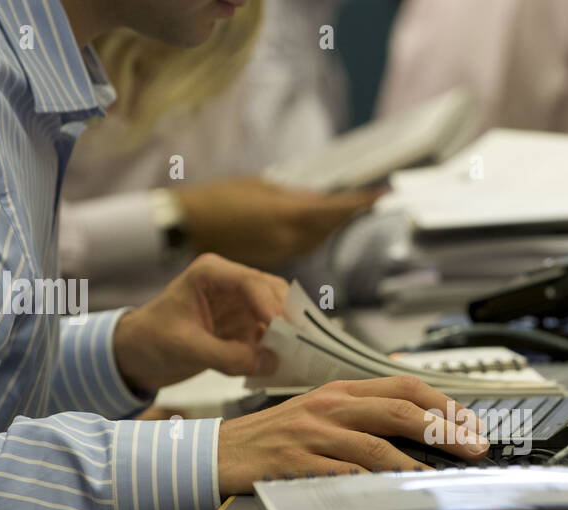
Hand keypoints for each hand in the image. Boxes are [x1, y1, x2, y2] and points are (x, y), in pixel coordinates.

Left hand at [113, 253, 287, 392]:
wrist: (135, 355)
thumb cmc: (151, 340)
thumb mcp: (186, 348)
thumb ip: (227, 357)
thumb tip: (271, 363)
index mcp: (210, 273)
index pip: (250, 282)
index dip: (271, 305)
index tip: (285, 331)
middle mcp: (230, 283)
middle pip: (272, 292)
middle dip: (287, 317)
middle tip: (302, 345)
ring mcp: (239, 304)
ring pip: (277, 312)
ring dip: (288, 333)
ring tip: (299, 356)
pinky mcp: (243, 325)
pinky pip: (271, 333)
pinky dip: (280, 346)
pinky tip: (286, 363)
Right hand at [175, 178, 384, 269]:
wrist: (186, 236)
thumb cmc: (219, 200)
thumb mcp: (260, 187)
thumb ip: (294, 196)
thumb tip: (321, 201)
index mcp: (286, 216)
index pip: (334, 209)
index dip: (360, 202)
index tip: (382, 193)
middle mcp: (287, 239)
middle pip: (329, 228)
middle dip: (347, 214)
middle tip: (368, 199)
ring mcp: (280, 254)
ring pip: (317, 241)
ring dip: (331, 228)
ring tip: (345, 210)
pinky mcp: (272, 263)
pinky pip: (301, 250)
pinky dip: (312, 238)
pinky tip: (314, 228)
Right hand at [217, 376, 489, 495]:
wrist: (216, 453)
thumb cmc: (269, 437)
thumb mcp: (317, 412)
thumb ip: (359, 413)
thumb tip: (413, 421)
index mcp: (339, 390)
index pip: (403, 386)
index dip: (443, 404)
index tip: (470, 424)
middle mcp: (329, 406)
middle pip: (399, 409)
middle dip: (444, 429)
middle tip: (473, 447)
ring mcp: (312, 434)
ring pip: (377, 442)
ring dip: (417, 460)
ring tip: (444, 474)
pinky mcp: (296, 462)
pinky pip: (344, 472)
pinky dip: (375, 482)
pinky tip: (394, 490)